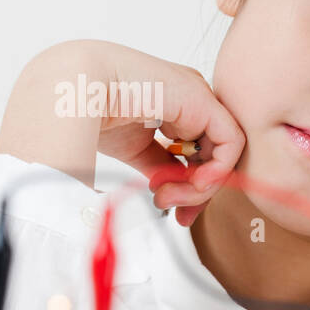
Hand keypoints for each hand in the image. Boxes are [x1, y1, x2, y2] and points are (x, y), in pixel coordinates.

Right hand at [94, 44, 244, 226]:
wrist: (79, 94)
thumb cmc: (93, 112)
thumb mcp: (134, 150)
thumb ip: (159, 168)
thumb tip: (170, 190)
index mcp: (173, 106)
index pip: (198, 153)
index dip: (192, 189)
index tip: (177, 215)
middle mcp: (191, 100)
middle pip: (212, 156)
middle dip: (199, 194)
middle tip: (179, 215)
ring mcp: (199, 98)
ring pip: (223, 153)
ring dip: (200, 187)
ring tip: (168, 197)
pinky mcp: (204, 101)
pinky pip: (230, 143)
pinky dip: (217, 170)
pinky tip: (193, 184)